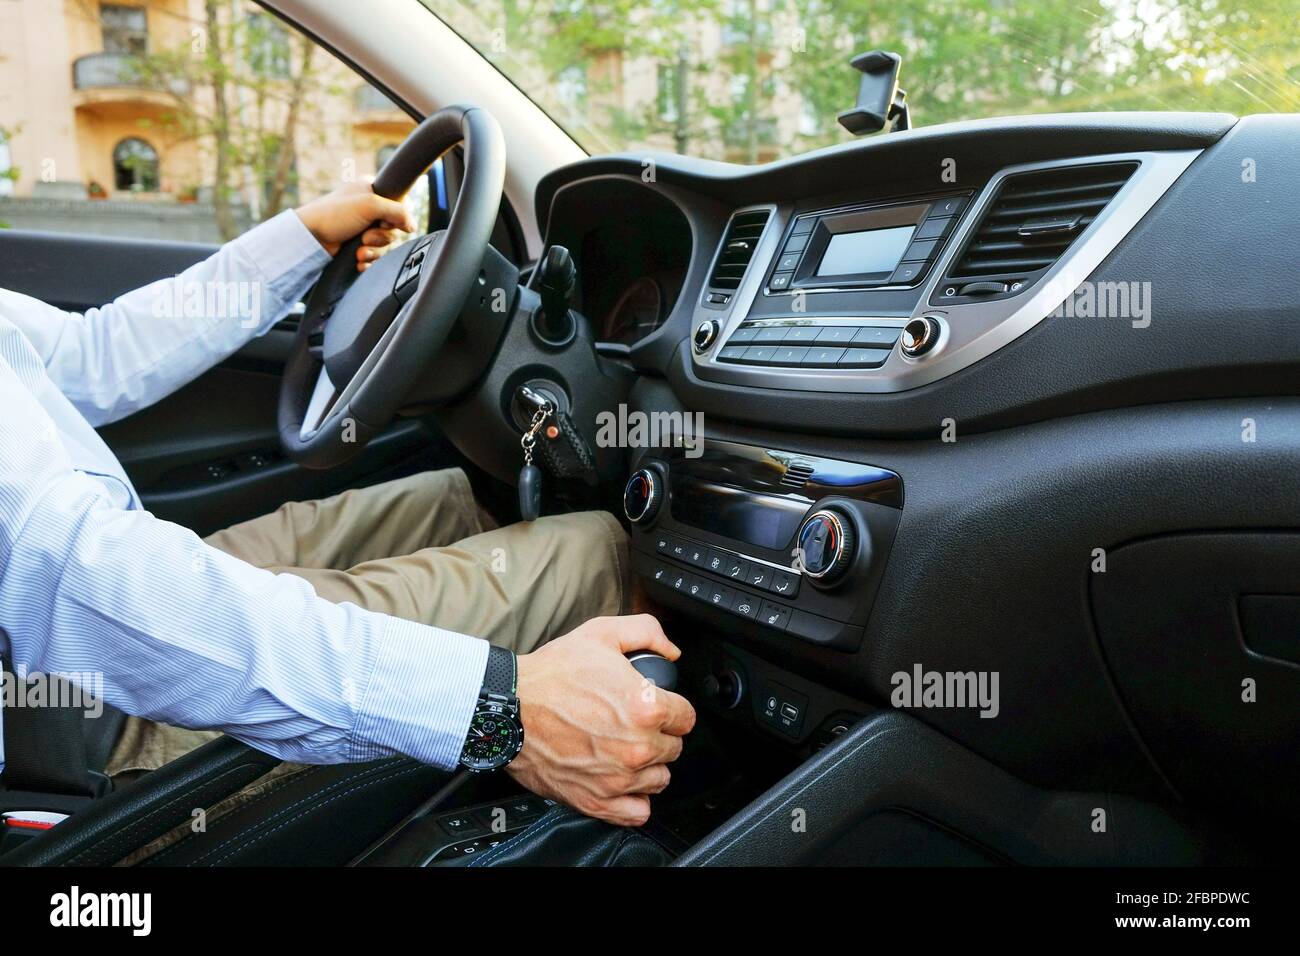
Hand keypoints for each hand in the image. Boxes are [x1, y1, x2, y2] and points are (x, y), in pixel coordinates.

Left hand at [295, 181, 416, 270]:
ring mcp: (363, 227)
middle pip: (394, 227)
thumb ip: (398, 212)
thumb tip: (413, 225)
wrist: (309, 238)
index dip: (397, 216)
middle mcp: (369, 207)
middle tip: (366, 237)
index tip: (384, 221)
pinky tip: (358, 261)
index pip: (400, 202)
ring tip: (359, 251)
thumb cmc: (333, 215)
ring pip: (385, 244)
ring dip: (374, 251)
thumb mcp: (370, 205)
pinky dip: (368, 261)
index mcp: (371, 190)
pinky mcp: (357, 244)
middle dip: (381, 237)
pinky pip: (375, 255)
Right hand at [508, 615, 695, 826]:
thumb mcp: (601, 633)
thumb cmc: (550, 675)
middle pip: (674, 749)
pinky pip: (637, 812)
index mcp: (646, 707)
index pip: (686, 718)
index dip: (672, 708)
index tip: (656, 707)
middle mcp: (637, 747)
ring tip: (624, 749)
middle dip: (659, 735)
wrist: (508, 709)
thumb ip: (647, 633)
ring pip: (659, 779)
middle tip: (632, 723)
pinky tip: (621, 779)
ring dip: (648, 766)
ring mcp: (618, 778)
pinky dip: (633, 799)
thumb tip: (672, 652)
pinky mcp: (596, 800)